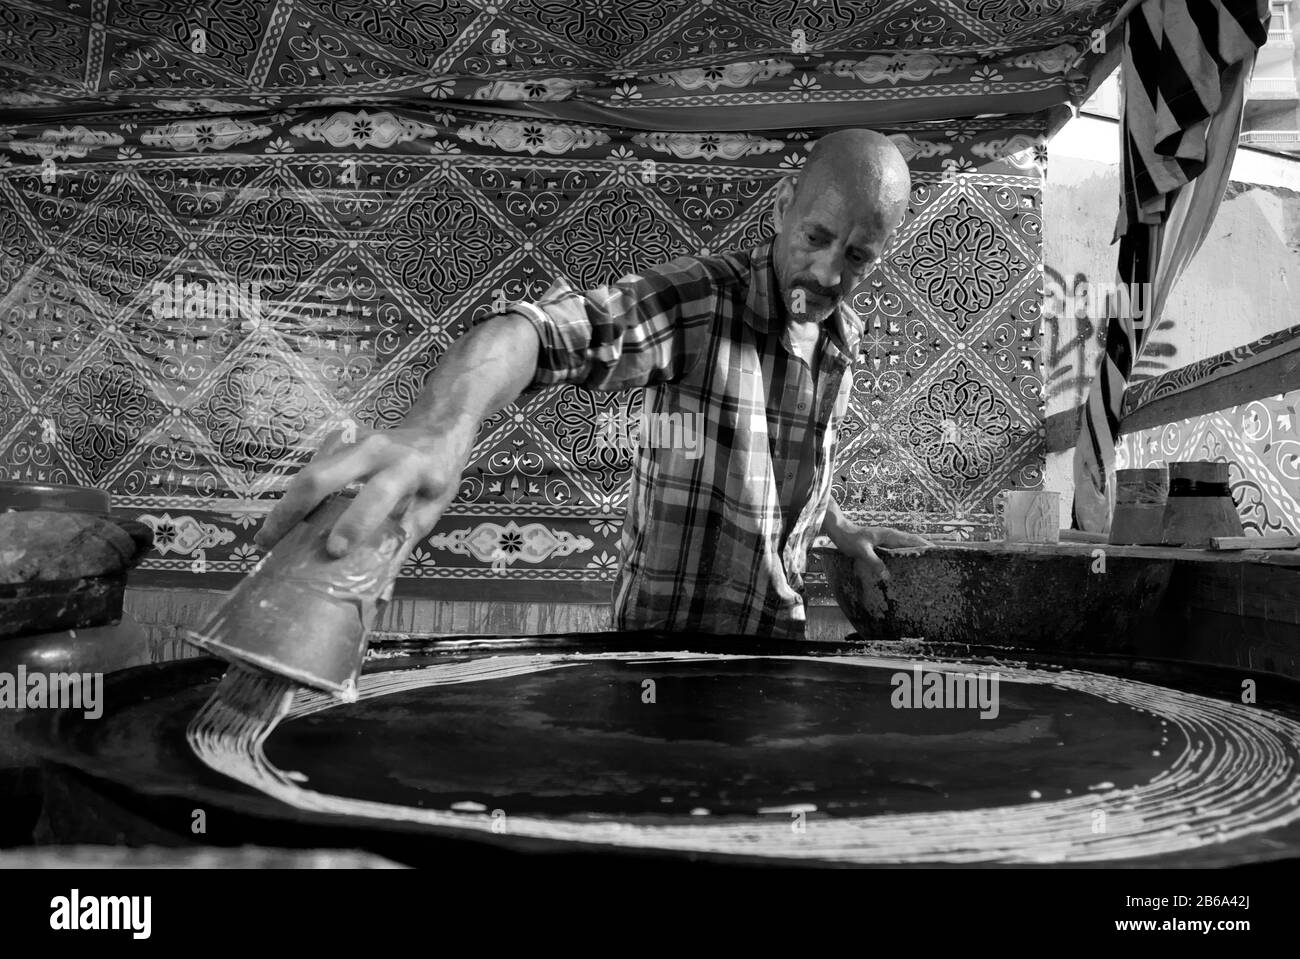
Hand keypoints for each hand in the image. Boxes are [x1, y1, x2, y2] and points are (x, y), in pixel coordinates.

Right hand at [253, 424, 466, 557]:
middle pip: (323, 476)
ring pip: (310, 471)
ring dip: (286, 505)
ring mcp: (355, 440)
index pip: (378, 494)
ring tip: (268, 537)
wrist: (437, 431)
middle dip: (292, 511)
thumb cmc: (437, 476)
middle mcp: (377, 451)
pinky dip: (297, 494)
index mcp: (408, 469)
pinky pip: (313, 467)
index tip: (333, 551)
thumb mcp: (431, 510)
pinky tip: (286, 517)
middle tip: (269, 543)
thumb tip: (377, 586)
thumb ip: (403, 540)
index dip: (354, 523)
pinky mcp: (341, 439)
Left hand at [840, 525, 931, 585]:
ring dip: (916, 552)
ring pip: (906, 545)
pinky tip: (906, 563)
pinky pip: (898, 548)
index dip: (926, 546)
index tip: (938, 553)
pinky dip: (906, 554)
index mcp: (890, 535)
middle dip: (925, 550)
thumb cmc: (850, 539)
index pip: (913, 540)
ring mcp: (887, 538)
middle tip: (936, 562)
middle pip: (913, 542)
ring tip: (925, 564)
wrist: (840, 531)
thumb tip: (887, 575)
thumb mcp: (861, 552)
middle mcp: (891, 535)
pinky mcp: (882, 543)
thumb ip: (874, 562)